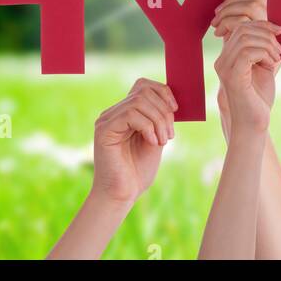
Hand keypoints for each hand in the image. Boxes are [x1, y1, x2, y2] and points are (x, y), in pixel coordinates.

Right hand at [91, 79, 177, 203]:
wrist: (122, 194)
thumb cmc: (138, 171)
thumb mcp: (156, 139)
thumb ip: (160, 120)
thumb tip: (173, 100)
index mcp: (126, 113)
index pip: (143, 85)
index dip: (163, 92)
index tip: (176, 110)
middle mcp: (113, 113)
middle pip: (144, 91)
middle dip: (164, 110)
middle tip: (169, 135)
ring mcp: (106, 120)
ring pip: (139, 102)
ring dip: (158, 121)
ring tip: (162, 141)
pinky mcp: (104, 130)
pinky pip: (130, 115)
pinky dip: (148, 127)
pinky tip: (153, 143)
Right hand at [212, 0, 279, 134]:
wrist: (254, 122)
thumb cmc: (259, 98)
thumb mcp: (264, 67)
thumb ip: (265, 49)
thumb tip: (275, 29)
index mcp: (228, 56)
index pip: (240, 26)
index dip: (261, 24)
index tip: (279, 31)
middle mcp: (222, 60)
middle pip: (243, 29)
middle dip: (266, 34)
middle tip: (279, 51)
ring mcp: (225, 68)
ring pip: (245, 38)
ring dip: (267, 45)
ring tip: (276, 59)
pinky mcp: (233, 77)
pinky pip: (247, 53)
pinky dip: (264, 54)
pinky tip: (270, 64)